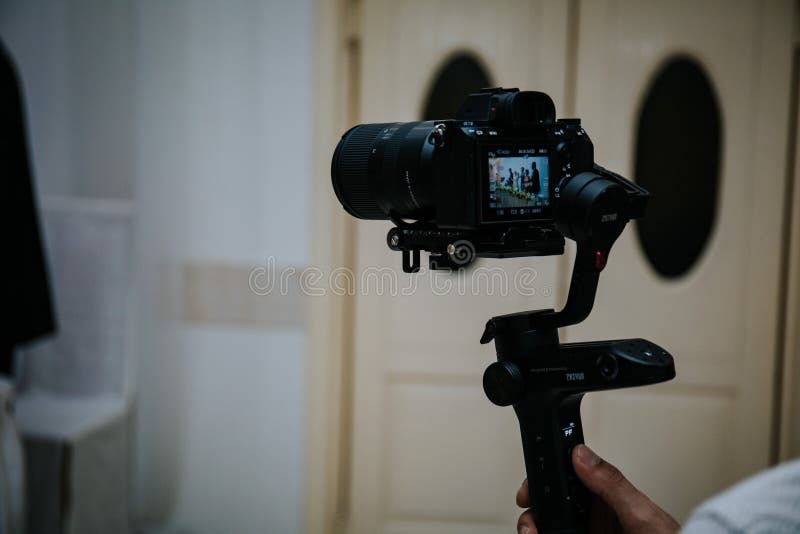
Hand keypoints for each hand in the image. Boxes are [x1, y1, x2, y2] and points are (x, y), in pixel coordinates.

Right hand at [515, 444, 679, 533]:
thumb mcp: (642, 513)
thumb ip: (612, 483)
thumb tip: (583, 454)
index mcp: (608, 497)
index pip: (567, 479)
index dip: (545, 481)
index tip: (530, 490)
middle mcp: (596, 517)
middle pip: (552, 506)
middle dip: (534, 510)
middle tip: (529, 521)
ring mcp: (591, 532)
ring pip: (551, 527)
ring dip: (535, 527)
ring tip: (532, 533)